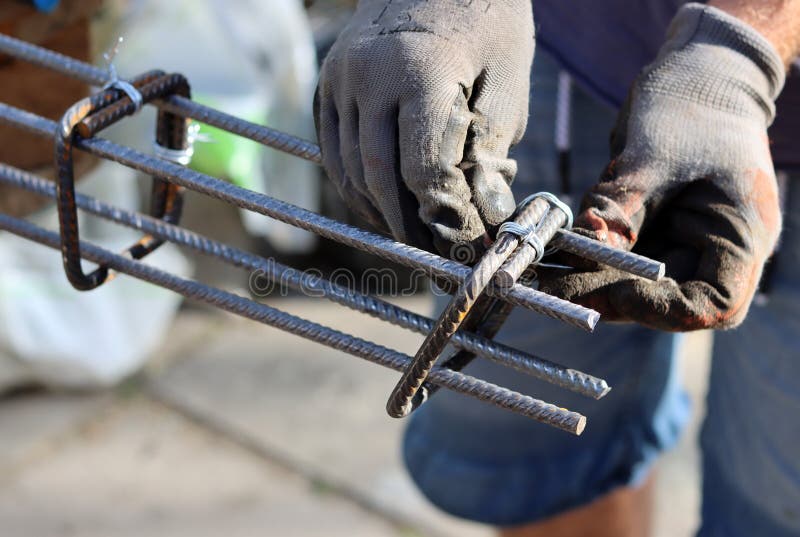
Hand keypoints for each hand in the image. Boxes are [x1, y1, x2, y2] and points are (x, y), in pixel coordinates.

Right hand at [315, 0, 533, 256]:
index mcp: (421, 71)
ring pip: (350, 170)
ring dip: (380, 213)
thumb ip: (491, 149)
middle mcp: (368, 75)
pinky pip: (333, 151)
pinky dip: (355, 187)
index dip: (446, 218)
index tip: (467, 246)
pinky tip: (381, 207)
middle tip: (436, 256)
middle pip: (380, 177)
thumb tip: (483, 215)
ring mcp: (340, 77)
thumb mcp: (508, 80)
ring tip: (412, 238)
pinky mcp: (327, 82)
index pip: (424, 169)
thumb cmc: (486, 20)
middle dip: (410, 227)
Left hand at [539, 4, 785, 330]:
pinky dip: (584, 255)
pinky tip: (548, 249)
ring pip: (632, 282)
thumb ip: (622, 207)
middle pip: (664, 300)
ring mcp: (681, 242)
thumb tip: (584, 251)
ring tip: (540, 270)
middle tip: (552, 288)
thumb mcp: (654, 156)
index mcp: (741, 235)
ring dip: (586, 280)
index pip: (714, 305)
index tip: (615, 288)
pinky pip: (616, 256)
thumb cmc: (690, 106)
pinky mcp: (651, 231)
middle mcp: (713, 249)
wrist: (696, 75)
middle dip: (607, 295)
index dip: (663, 308)